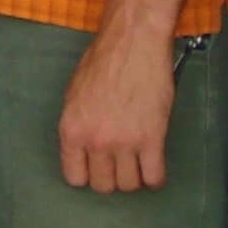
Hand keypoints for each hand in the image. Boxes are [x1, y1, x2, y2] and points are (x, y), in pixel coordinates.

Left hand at [58, 25, 174, 192]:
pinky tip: (154, 163)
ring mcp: (124, 142)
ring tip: (138, 161)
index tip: (97, 166)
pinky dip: (155, 177)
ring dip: (134, 176)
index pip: (75, 178)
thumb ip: (78, 125)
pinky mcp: (153, 138)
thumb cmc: (103, 60)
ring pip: (129, 185)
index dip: (88, 174)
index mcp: (71, 129)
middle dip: (112, 176)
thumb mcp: (74, 94)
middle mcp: (95, 140)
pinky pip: (154, 177)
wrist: (133, 42)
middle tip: (120, 162)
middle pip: (103, 186)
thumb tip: (83, 148)